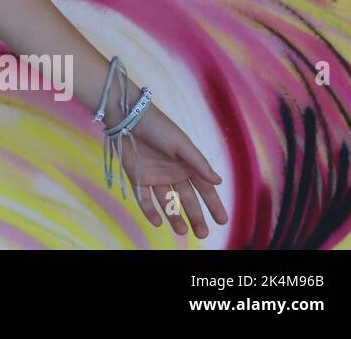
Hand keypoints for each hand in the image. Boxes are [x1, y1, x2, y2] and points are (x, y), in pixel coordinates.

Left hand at [110, 102, 228, 238]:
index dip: (213, 204)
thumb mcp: (182, 144)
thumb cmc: (158, 126)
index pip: (204, 188)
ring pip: (167, 202)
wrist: (127, 116)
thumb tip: (219, 182)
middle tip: (202, 233)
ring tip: (181, 232)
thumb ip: (198, 164)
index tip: (222, 220)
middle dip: (195, 216)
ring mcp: (155, 177)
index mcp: (187, 164)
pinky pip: (144, 199)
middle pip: (187, 199)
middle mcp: (172, 173)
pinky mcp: (137, 178)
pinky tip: (157, 221)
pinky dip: (150, 210)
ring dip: (174, 217)